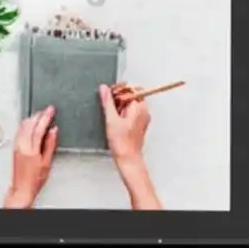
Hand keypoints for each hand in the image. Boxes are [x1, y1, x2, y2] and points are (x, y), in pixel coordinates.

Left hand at [4, 105, 58, 207]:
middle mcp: (21, 145)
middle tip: (47, 110)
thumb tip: (53, 131)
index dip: (46, 117)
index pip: (39, 128)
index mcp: (31, 149)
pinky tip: (29, 123)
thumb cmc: (34, 179)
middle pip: (29, 124)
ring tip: (40, 115)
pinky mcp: (14, 147)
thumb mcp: (47, 162)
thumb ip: (50, 144)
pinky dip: (26, 124)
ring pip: (23, 126)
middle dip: (38, 115)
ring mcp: (16, 145)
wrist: (22, 188)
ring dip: (31, 118)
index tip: (51, 110)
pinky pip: (19, 131)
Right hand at [97, 86, 161, 209]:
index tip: (110, 96)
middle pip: (133, 95)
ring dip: (121, 106)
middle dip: (120, 98)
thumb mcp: (111, 119)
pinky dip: (123, 113)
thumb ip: (108, 102)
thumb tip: (104, 88)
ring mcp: (143, 118)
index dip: (120, 90)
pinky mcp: (139, 124)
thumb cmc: (122, 142)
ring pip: (131, 104)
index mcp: (140, 107)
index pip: (132, 88)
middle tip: (111, 108)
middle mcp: (144, 111)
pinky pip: (132, 112)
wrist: (128, 158)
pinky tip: (116, 122)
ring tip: (113, 117)